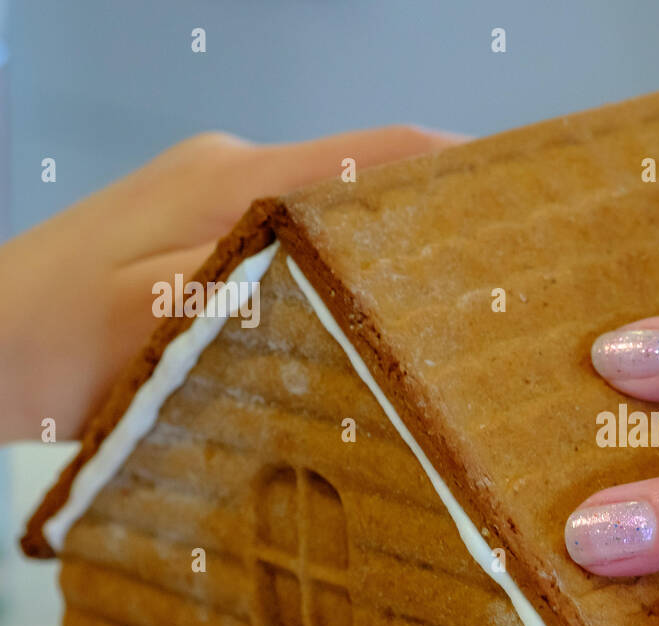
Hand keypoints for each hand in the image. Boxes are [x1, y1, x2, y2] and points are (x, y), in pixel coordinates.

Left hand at [0, 125, 466, 442]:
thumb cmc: (44, 348)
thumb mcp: (156, 327)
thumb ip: (255, 286)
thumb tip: (353, 279)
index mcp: (233, 183)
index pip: (375, 155)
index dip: (456, 167)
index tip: (521, 195)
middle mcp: (230, 173)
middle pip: (360, 183)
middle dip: (430, 220)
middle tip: (496, 278)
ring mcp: (211, 199)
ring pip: (326, 216)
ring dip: (379, 251)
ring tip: (441, 309)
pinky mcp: (196, 231)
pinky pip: (290, 238)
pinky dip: (333, 268)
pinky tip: (354, 318)